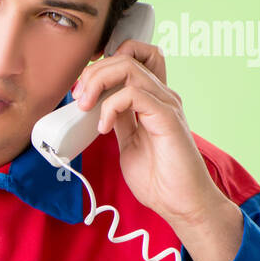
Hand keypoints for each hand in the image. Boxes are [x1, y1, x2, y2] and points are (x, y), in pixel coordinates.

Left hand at [70, 41, 224, 227]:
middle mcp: (162, 96)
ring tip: (85, 107)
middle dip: (93, 72)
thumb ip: (119, 119)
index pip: (135, 56)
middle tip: (78, 98)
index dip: (105, 61)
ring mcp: (166, 104)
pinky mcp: (167, 118)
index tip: (83, 87)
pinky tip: (104, 128)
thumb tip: (97, 104)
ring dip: (98, 83)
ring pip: (128, 67)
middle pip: (126, 56)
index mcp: (153, 99)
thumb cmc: (158, 178)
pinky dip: (110, 106)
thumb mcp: (128, 142)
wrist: (181, 203)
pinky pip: (134, 94)